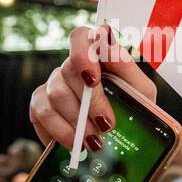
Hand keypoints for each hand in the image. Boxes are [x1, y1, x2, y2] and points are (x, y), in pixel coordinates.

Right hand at [29, 25, 156, 148]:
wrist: (126, 145)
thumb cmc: (134, 112)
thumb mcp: (141, 91)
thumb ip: (126, 66)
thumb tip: (107, 41)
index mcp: (97, 56)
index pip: (81, 36)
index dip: (82, 53)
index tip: (93, 78)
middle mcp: (72, 67)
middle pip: (69, 71)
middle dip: (90, 102)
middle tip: (107, 125)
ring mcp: (54, 84)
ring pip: (56, 94)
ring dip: (77, 121)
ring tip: (95, 141)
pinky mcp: (40, 106)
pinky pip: (41, 113)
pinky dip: (60, 131)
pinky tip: (75, 144)